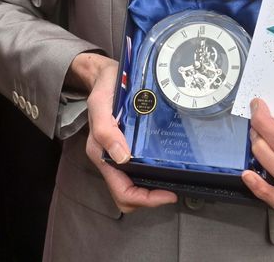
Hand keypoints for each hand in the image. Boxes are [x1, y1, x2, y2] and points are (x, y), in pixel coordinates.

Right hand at [82, 55, 178, 212]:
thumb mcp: (101, 103)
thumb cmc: (103, 88)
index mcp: (101, 153)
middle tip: (172, 190)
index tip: (169, 193)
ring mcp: (117, 153)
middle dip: (150, 199)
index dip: (146, 199)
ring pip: (133, 185)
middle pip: (127, 195)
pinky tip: (164, 165)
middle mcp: (109, 158)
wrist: (103, 74)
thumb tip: (123, 158)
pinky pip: (137, 169)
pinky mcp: (125, 146)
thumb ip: (106, 130)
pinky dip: (150, 174)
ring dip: (151, 189)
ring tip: (171, 179)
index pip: (122, 192)